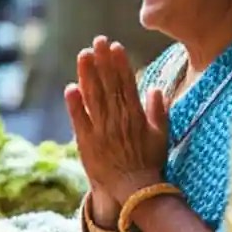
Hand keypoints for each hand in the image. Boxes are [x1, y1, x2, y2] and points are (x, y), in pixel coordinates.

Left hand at [64, 36, 168, 204]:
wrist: (134, 190)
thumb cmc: (149, 162)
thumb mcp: (161, 135)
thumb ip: (159, 111)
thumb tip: (155, 88)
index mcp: (136, 116)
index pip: (127, 84)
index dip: (120, 64)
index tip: (115, 46)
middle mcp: (118, 120)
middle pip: (108, 85)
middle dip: (103, 61)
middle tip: (97, 40)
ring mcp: (101, 130)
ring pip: (93, 97)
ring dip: (87, 75)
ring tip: (84, 55)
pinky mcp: (87, 142)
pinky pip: (79, 120)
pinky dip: (74, 104)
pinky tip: (70, 87)